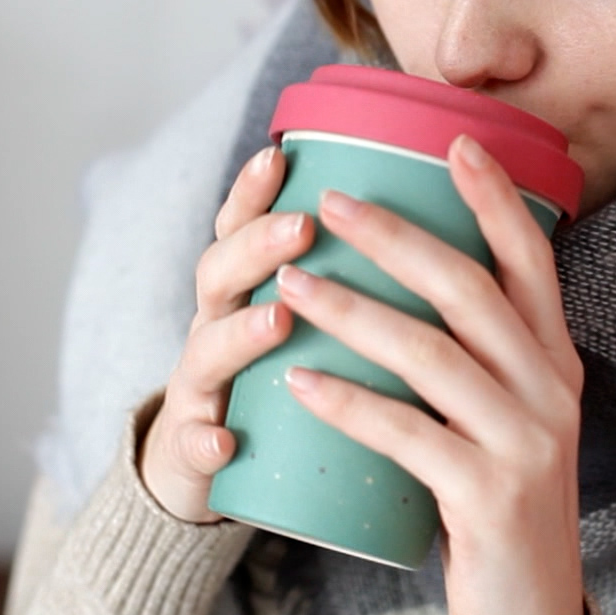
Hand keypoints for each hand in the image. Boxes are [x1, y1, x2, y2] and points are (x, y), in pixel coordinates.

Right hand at [139, 144, 311, 522]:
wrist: (207, 460)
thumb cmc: (279, 375)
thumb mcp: (307, 319)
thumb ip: (346, 275)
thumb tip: (421, 209)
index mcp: (246, 290)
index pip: (242, 227)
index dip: (253, 191)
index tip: (278, 154)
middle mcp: (215, 327)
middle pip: (220, 273)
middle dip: (258, 245)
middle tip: (303, 227)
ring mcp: (201, 388)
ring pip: (206, 353)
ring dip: (240, 333)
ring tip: (277, 319)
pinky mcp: (194, 451)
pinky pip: (193, 445)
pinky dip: (204, 441)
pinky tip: (221, 442)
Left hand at [275, 134, 587, 614]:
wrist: (532, 613)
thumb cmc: (502, 505)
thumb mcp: (514, 420)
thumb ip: (486, 358)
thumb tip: (423, 280)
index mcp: (556, 364)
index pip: (531, 262)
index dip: (495, 199)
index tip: (454, 140)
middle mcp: (551, 391)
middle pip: (470, 291)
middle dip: (397, 237)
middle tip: (331, 202)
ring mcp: (524, 442)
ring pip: (430, 353)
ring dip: (353, 311)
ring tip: (292, 285)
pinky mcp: (488, 495)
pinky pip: (407, 434)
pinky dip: (350, 403)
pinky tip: (302, 383)